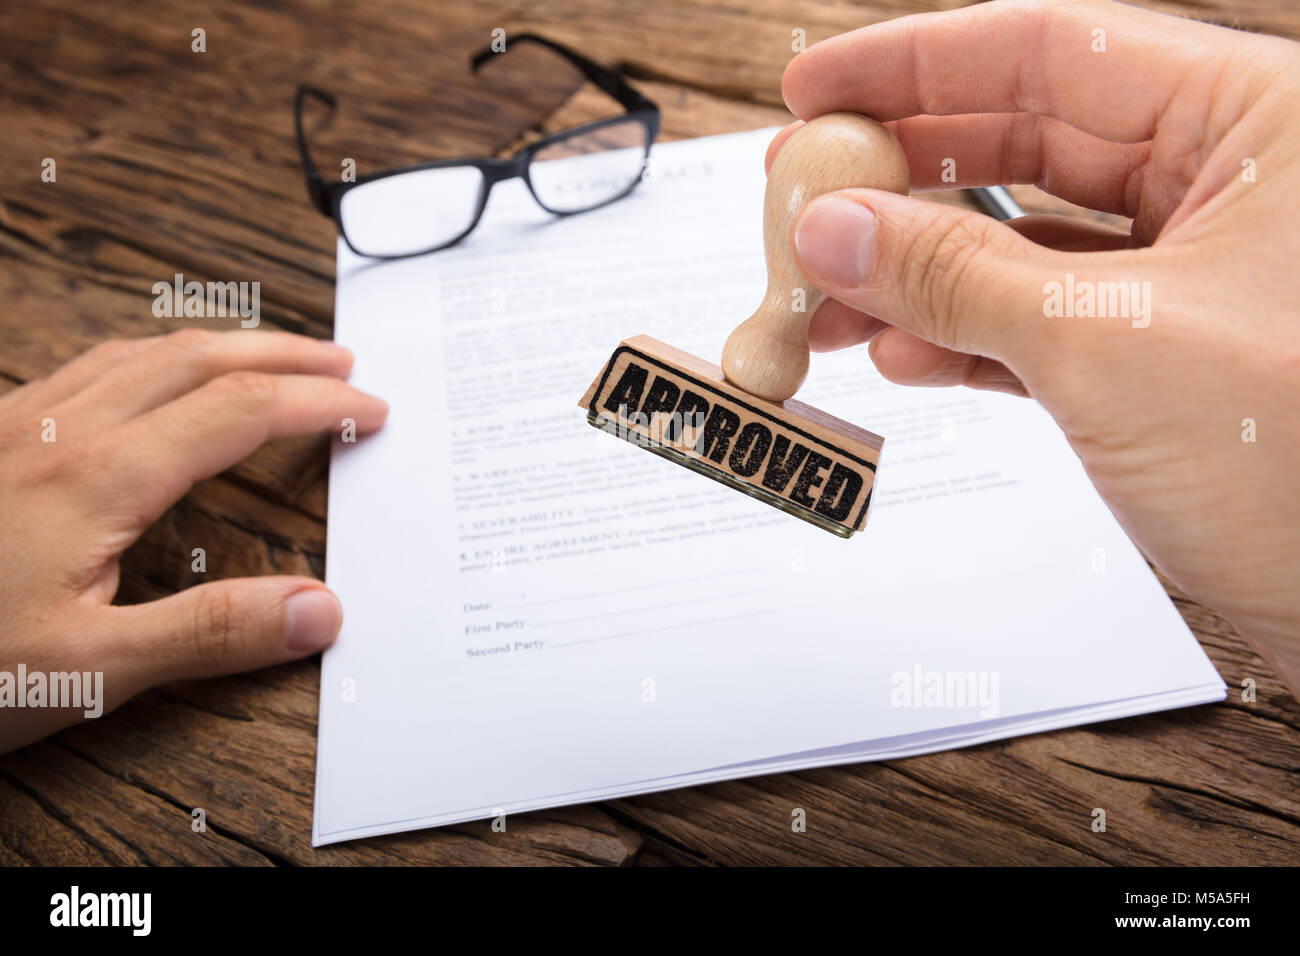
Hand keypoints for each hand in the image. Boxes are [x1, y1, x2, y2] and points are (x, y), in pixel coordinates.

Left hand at [0, 329, 387, 752]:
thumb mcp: (85, 672)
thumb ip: (210, 635)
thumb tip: (321, 609)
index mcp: (98, 477)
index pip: (238, 411)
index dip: (316, 403)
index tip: (370, 409)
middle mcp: (60, 431)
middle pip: (197, 358)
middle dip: (283, 352)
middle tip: (344, 362)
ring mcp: (16, 426)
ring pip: (138, 350)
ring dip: (220, 344)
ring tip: (270, 355)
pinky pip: (87, 367)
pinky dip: (153, 356)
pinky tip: (153, 379)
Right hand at [777, 0, 1299, 692]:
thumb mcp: (1107, 346)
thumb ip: (956, 276)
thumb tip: (836, 228)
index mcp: (1260, 123)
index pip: (1055, 50)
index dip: (917, 64)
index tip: (819, 89)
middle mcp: (1235, 184)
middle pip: (1030, 142)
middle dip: (906, 178)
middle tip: (805, 194)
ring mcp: (1201, 274)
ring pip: (1028, 242)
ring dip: (920, 273)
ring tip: (831, 298)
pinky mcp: (1175, 356)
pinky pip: (1047, 320)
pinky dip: (969, 336)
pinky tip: (904, 351)